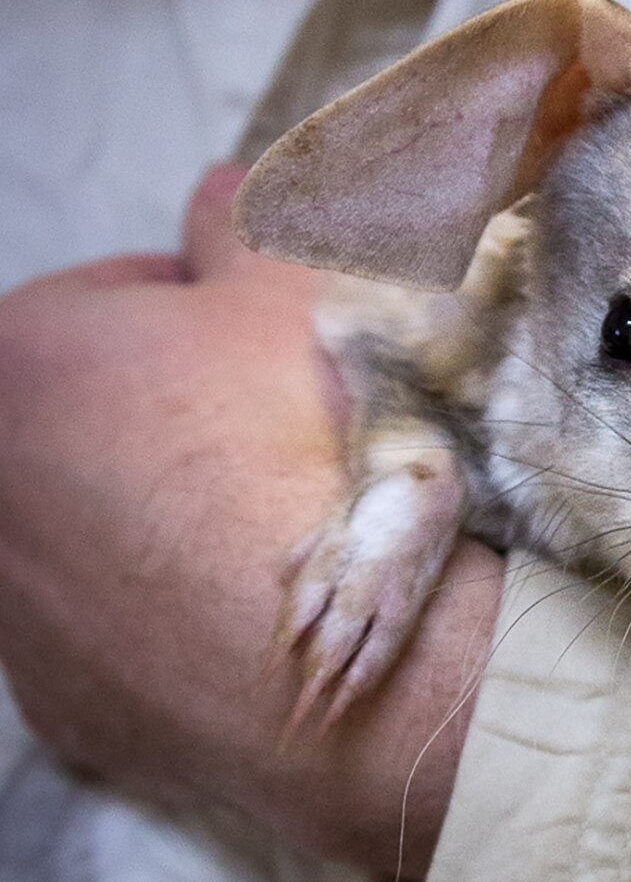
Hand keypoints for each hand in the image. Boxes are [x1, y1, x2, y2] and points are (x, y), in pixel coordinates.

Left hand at [0, 165, 503, 876]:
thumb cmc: (313, 456)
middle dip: (181, 416)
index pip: (121, 300)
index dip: (213, 316)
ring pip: (103, 524)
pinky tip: (252, 610)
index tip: (273, 355)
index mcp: (25, 359)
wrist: (346, 658)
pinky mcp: (55, 697)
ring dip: (172, 513)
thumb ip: (241, 220)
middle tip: (278, 441)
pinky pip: (119, 629)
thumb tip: (217, 184)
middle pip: (101, 415)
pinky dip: (175, 612)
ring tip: (273, 530)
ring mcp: (12, 605)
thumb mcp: (293, 295)